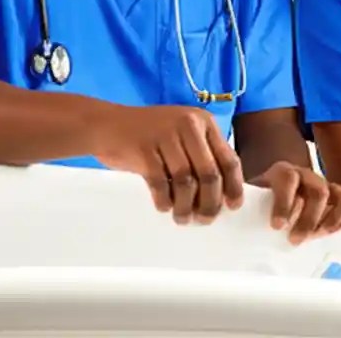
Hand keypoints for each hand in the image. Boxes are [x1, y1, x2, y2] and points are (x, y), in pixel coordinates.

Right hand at [90, 104, 244, 224]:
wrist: (106, 124)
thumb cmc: (149, 135)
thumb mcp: (181, 135)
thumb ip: (202, 155)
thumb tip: (222, 194)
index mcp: (204, 122)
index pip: (228, 158)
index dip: (234, 186)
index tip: (233, 206)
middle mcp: (188, 125)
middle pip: (210, 173)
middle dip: (210, 202)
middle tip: (205, 219)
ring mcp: (165, 135)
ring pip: (186, 181)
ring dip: (185, 205)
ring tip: (182, 218)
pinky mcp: (143, 148)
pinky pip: (160, 182)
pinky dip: (164, 199)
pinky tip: (164, 206)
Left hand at [249, 161, 340, 243]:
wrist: (272, 195)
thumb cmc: (260, 205)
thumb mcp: (251, 204)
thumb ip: (250, 213)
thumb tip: (242, 237)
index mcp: (281, 173)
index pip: (287, 178)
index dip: (284, 202)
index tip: (277, 226)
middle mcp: (305, 175)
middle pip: (317, 189)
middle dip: (308, 218)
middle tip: (295, 240)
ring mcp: (323, 183)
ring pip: (335, 195)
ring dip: (328, 219)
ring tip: (315, 237)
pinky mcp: (336, 196)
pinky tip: (331, 232)